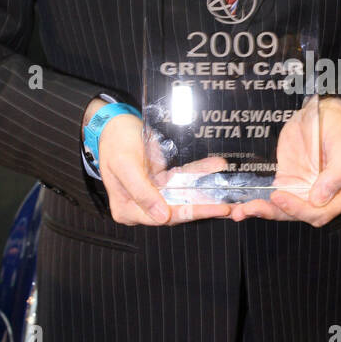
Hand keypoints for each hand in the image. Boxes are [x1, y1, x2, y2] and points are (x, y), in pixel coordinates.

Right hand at [83, 99, 231, 225]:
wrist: (113, 124)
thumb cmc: (115, 143)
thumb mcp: (125, 165)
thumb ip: (142, 192)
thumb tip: (162, 217)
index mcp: (128, 209)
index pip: (164, 217)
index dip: (192, 213)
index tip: (214, 210)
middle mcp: (141, 205)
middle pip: (177, 209)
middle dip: (203, 206)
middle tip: (228, 206)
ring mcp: (153, 192)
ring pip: (184, 195)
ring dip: (205, 190)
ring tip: (227, 191)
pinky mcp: (162, 180)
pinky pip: (183, 179)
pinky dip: (199, 173)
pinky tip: (215, 167)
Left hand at [228, 96, 340, 224]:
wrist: (319, 113)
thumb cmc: (336, 126)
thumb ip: (336, 174)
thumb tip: (319, 199)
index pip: (322, 212)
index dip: (301, 209)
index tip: (281, 196)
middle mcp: (327, 198)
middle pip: (301, 215)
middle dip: (279, 212)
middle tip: (255, 205)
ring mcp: (307, 193)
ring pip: (285, 212)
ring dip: (262, 212)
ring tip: (240, 212)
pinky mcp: (290, 186)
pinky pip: (275, 201)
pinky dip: (258, 205)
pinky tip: (242, 208)